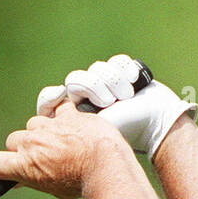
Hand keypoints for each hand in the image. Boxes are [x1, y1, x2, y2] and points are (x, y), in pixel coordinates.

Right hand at [0, 99, 134, 198]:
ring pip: (34, 124)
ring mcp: (48, 127)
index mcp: (24, 165)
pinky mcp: (67, 115)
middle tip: (43, 158)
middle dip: (25, 148)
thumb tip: (18, 181)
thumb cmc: (81, 182)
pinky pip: (57, 109)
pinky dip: (62, 116)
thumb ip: (32, 179)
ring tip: (62, 144)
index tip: (4, 166)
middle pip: (13, 140)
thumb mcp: (52, 188)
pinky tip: (71, 126)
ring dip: (43, 131)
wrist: (107, 166)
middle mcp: (31, 143)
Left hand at [36, 55, 197, 160]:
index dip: (52, 95)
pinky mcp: (123, 72)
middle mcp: (87, 96)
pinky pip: (116, 61)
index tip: (60, 94)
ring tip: (127, 97)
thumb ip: (65, 135)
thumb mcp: (90, 137)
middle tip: (110, 102)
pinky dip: (126, 70)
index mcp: (73, 113)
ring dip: (114, 82)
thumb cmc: (125, 133)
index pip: (51, 98)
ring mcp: (106, 83)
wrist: (156, 124)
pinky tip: (134, 82)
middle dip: (95, 87)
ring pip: (97, 69)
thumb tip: (41, 133)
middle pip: (75, 78)